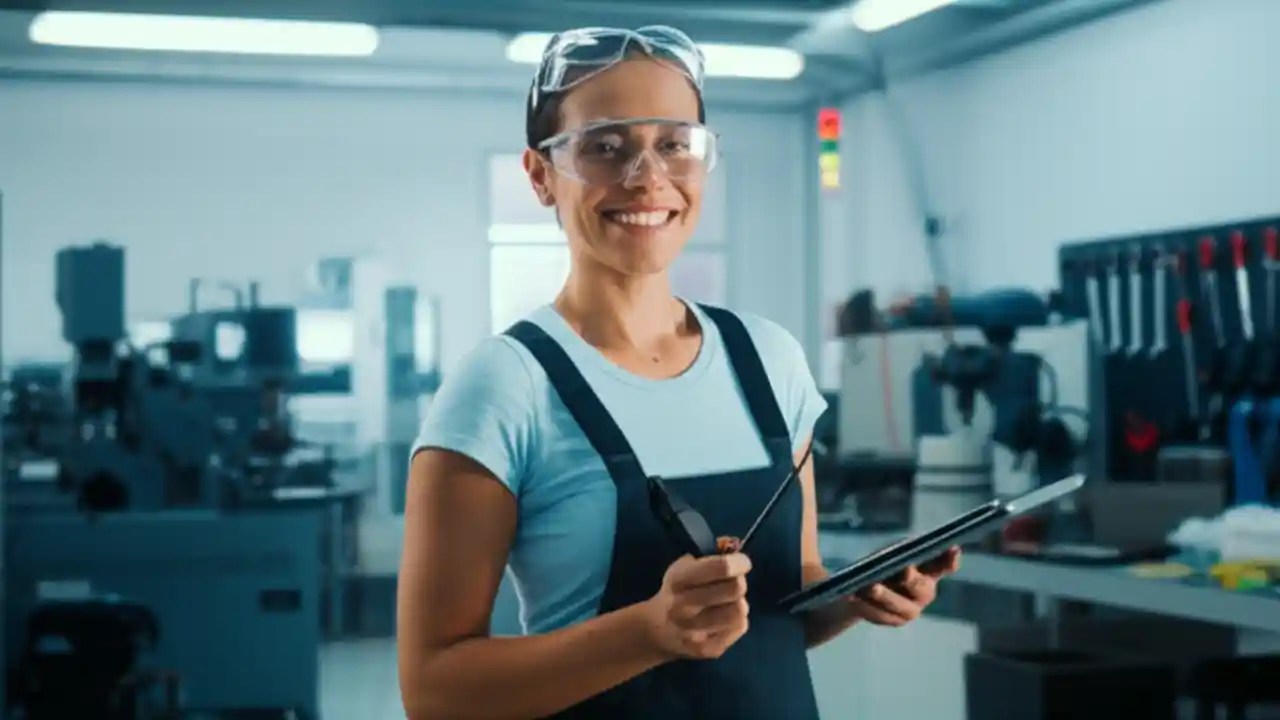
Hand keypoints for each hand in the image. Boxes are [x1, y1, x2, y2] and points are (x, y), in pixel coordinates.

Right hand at [641, 553, 751, 659]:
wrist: (658, 630)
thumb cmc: (677, 590)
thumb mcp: (684, 566)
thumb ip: (710, 554)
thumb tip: (733, 544)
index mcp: (678, 580)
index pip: (721, 567)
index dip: (739, 562)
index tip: (741, 562)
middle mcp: (684, 607)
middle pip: (736, 589)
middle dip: (739, 582)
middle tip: (732, 583)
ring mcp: (695, 632)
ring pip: (740, 610)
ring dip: (738, 603)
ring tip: (727, 603)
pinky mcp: (708, 650)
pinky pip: (740, 628)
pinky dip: (737, 620)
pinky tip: (723, 619)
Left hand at [846, 546, 960, 626]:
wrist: (862, 588)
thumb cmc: (883, 564)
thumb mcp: (890, 553)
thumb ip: (898, 553)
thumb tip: (898, 557)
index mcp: (929, 569)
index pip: (945, 564)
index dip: (950, 559)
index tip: (953, 548)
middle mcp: (926, 591)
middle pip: (921, 586)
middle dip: (912, 579)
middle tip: (905, 570)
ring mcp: (912, 609)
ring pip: (900, 605)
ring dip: (885, 595)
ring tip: (871, 587)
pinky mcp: (896, 620)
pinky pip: (882, 615)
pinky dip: (868, 606)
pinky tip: (855, 598)